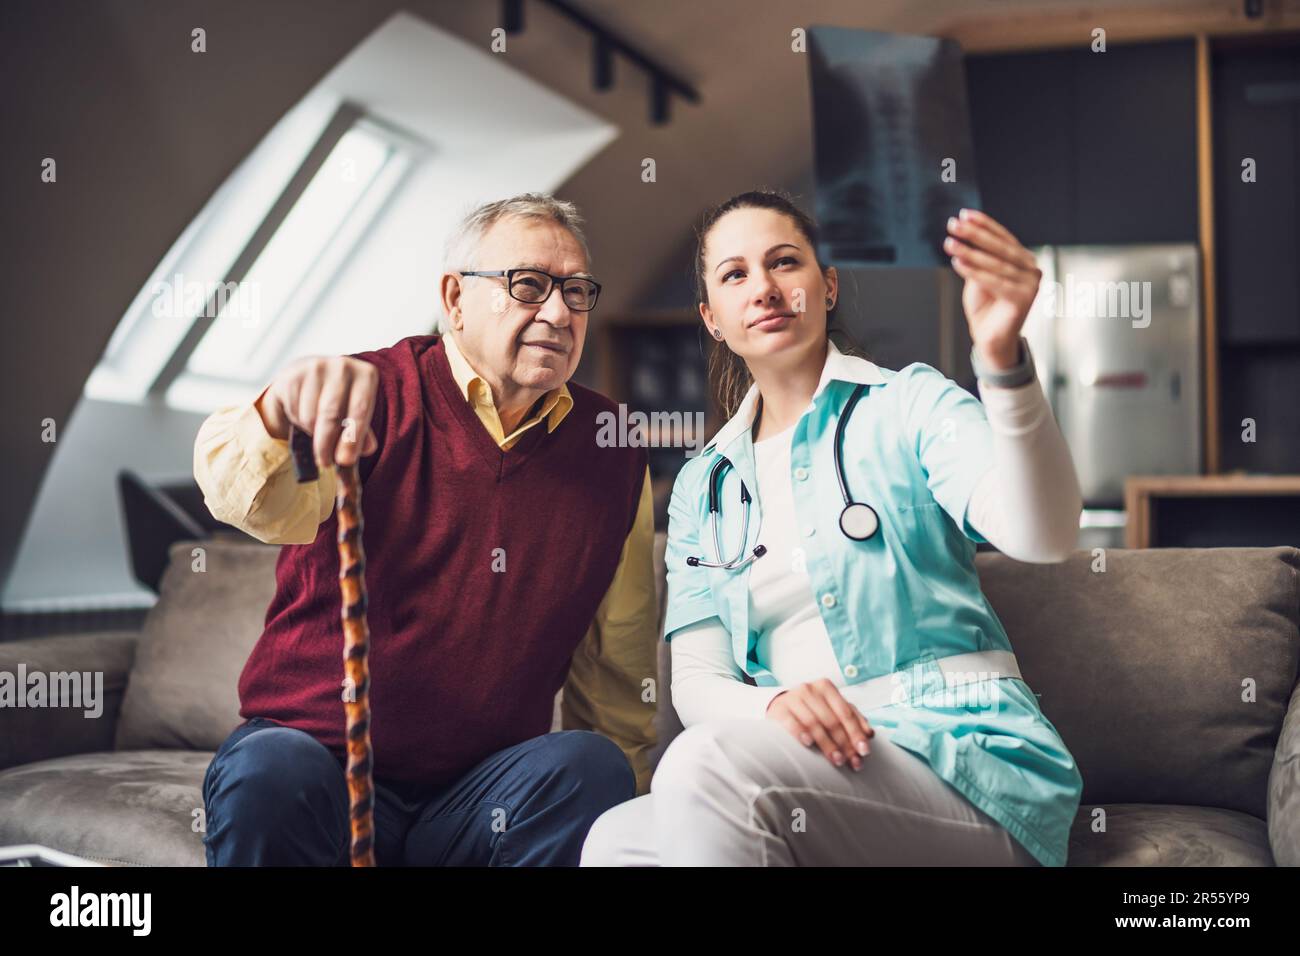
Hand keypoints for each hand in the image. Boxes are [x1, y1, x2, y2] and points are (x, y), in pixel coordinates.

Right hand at [256, 355, 379, 467]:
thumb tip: (367, 449)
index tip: (345, 461)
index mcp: (366, 374)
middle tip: (325, 463)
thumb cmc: (339, 399)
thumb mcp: (355, 412)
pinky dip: (299, 422)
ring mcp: (315, 367)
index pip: (360, 410)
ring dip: (312, 433)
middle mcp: (343, 365)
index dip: (352, 439)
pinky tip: (303, 415)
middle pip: (332, 415)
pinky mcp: (293, 375)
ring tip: (316, 432)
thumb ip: (362, 432)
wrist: (306, 378)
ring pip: (311, 417)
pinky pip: (295, 412)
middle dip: (327, 444)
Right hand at [765, 679, 874, 770]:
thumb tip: (869, 734)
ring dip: (827, 744)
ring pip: (814, 723)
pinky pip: (791, 722)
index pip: (845, 712)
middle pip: (831, 720)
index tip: (864, 752)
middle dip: (844, 744)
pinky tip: (808, 743)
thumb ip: (851, 718)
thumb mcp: (832, 709)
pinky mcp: (778, 710)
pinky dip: (800, 733)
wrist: (780, 706)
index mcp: (826, 687)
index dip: (856, 733)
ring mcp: (792, 699)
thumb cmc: (812, 710)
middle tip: (852, 762)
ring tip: (837, 760)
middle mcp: (809, 689)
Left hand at [945, 208, 1042, 369]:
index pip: (1003, 237)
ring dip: (970, 253)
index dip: (984, 225)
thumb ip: (978, 256)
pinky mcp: (1025, 298)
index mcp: (1023, 259)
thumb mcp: (978, 275)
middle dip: (975, 235)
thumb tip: (966, 231)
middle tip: (953, 224)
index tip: (964, 214)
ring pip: (996, 264)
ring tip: (950, 243)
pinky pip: (995, 281)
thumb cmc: (984, 306)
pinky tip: (957, 262)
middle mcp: (1031, 269)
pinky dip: (974, 272)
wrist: (989, 338)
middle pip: (1000, 248)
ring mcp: (1031, 284)